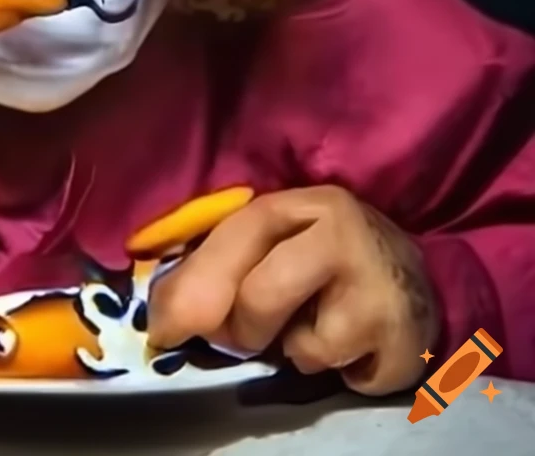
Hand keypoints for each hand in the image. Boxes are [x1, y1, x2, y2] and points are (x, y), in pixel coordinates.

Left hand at [147, 185, 439, 394]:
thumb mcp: (278, 240)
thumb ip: (224, 263)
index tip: (162, 328)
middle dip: (240, 328)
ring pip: (302, 347)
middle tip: (240, 338)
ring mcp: (383, 291)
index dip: (194, 284)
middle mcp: (346, 236)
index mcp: (304, 203)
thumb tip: (165, 314)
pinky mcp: (408, 344)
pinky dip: (337, 371)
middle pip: (261, 296)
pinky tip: (351, 344)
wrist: (418, 278)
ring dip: (295, 350)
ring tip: (312, 326)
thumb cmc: (325, 257)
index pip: (237, 236)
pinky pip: (343, 377)